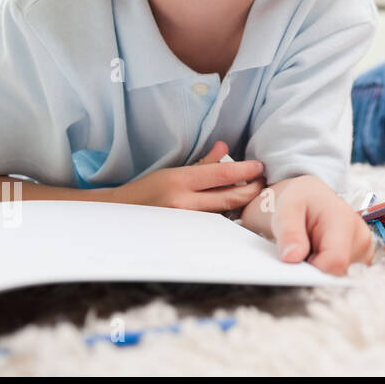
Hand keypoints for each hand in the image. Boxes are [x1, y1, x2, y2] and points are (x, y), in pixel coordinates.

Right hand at [111, 140, 265, 211]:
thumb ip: (202, 163)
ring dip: (242, 203)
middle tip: (263, 181)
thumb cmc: (147, 191)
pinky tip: (235, 208)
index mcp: (180, 182)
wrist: (120, 216)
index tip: (260, 166)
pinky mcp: (188, 235)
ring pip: (226, 213)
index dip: (247, 170)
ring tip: (251, 192)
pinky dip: (228, 215)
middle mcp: (184, 203)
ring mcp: (186, 223)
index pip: (223, 174)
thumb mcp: (172, 171)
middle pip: (231, 198)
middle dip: (252, 190)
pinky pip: (216, 224)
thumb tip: (224, 148)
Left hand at [265, 175, 372, 274]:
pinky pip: (340, 277)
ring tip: (310, 251)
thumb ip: (289, 232)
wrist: (314, 199)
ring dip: (319, 271)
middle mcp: (361, 239)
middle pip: (336, 274)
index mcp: (345, 222)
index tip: (295, 262)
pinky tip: (318, 256)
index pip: (335, 262)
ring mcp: (364, 252)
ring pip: (338, 279)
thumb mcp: (287, 209)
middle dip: (313, 271)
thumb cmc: (302, 202)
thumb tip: (292, 257)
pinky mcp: (361, 262)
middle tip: (301, 251)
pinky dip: (325, 272)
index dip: (311, 270)